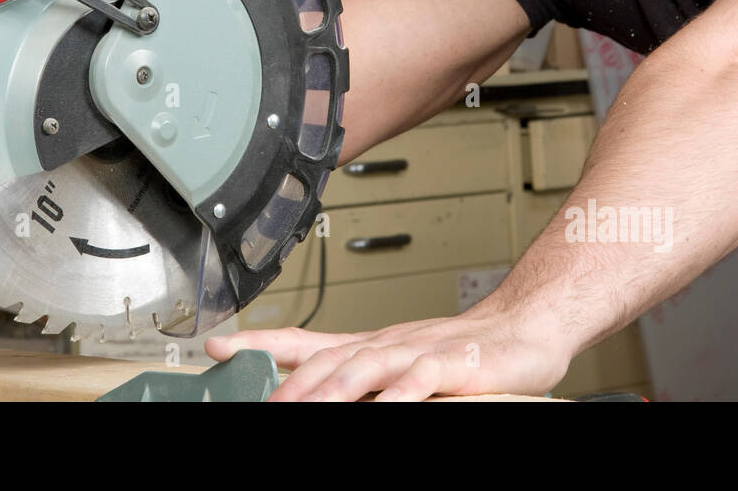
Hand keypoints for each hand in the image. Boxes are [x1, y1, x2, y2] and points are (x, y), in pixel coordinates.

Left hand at [205, 303, 571, 401]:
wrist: (521, 328)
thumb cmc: (459, 353)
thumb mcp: (399, 366)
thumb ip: (359, 382)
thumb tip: (315, 395)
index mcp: (368, 345)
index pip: (303, 342)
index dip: (258, 344)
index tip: (215, 347)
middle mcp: (385, 344)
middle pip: (327, 359)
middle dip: (288, 383)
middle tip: (258, 403)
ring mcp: (418, 352)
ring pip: (366, 367)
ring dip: (332, 389)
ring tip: (304, 408)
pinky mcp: (453, 365)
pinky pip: (421, 380)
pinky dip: (401, 396)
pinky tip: (386, 409)